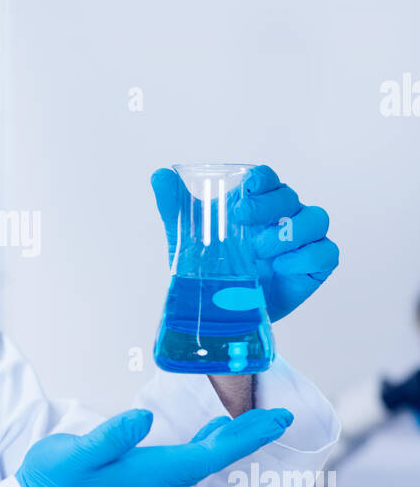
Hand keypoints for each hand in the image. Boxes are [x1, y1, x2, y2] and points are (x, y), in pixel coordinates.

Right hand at [16, 405, 293, 486]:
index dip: (248, 436)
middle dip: (251, 436)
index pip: (213, 453)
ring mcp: (156, 482)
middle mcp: (164, 481)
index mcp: (155, 473)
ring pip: (207, 458)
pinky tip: (218, 429)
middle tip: (283, 415)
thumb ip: (110, 437)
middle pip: (218, 456)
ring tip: (260, 419)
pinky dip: (212, 442)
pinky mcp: (147, 478)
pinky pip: (192, 459)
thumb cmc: (56, 478)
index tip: (279, 420)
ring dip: (235, 439)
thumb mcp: (78, 453)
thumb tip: (142, 420)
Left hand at [151, 164, 338, 321]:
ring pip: (316, 219)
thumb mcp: (187, 237)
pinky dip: (307, 256)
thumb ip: (174, 206)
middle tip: (241, 222)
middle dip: (268, 205)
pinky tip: (281, 266)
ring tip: (259, 250)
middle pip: (289, 196)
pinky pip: (326, 252)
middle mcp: (283, 216)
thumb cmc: (213, 267)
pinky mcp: (314, 266)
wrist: (224, 312)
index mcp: (257, 202)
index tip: (244, 190)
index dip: (261, 180)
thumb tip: (159, 174)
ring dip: (290, 231)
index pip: (267, 179)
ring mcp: (302, 241)